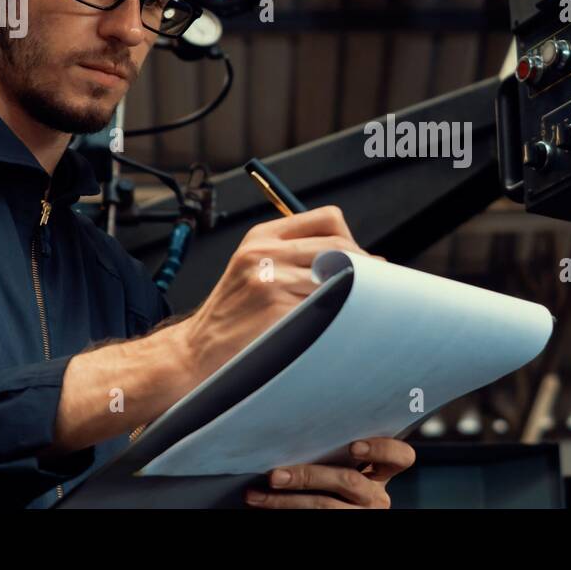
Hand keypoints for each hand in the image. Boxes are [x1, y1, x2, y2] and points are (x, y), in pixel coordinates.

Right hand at [180, 205, 376, 382]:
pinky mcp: (276, 308)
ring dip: (355, 293)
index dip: (352, 240)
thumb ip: (295, 255)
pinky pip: (325, 305)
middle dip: (363, 267)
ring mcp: (270, 278)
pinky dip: (339, 314)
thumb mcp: (254, 268)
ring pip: (338, 275)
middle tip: (373, 289)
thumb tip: (358, 258)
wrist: (197, 350)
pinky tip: (337, 325)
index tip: (364, 261)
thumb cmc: (233, 315)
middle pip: (339, 246)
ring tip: (356, 309)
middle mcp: (265, 251)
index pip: (327, 219)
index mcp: (263, 236)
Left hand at [245, 437, 415, 508]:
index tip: (353, 446)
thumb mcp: (345, 465)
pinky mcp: (342, 525)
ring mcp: (359, 514)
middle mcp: (375, 496)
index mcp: (381, 474)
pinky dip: (283, 509)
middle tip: (275, 475)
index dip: (382, 449)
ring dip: (285, 500)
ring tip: (258, 494)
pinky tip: (261, 503)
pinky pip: (315, 518)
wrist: (331, 510)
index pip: (400, 457)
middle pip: (348, 480)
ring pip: (325, 506)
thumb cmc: (332, 478)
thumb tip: (297, 420)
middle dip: (308, 476)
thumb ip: (337, 449)